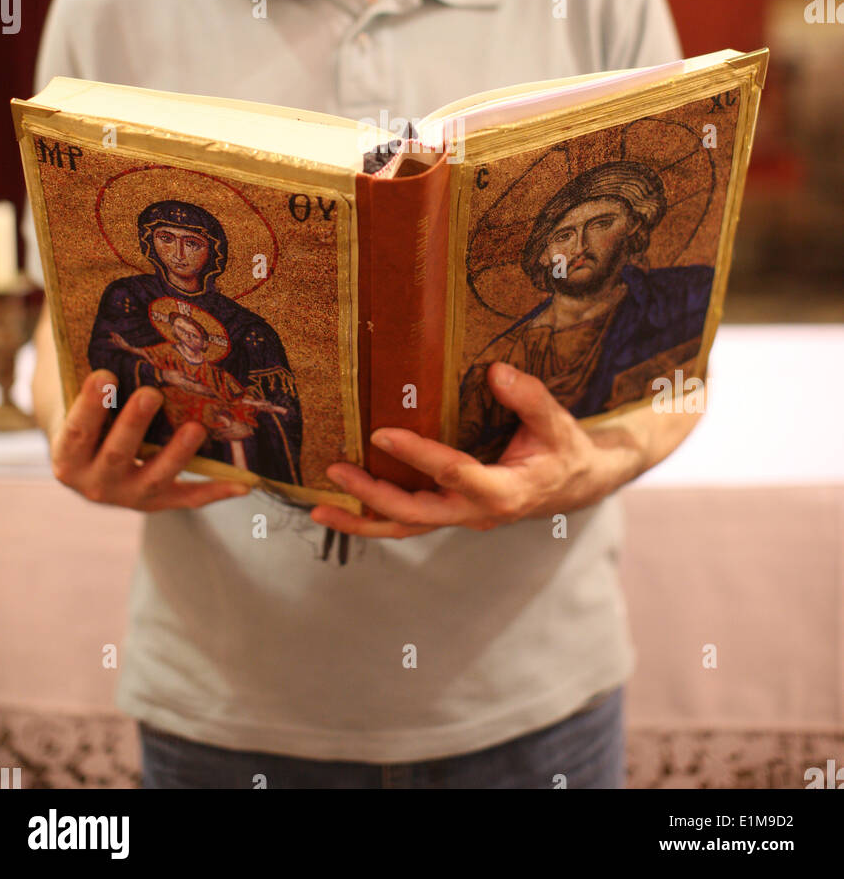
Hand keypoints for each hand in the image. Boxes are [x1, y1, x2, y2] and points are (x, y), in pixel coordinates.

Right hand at [50, 369, 249, 510]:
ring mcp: (128, 496)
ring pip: (155, 479)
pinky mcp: (158, 502)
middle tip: (151, 394)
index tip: (104, 373)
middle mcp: (95, 483)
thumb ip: (93, 378)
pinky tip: (243, 484)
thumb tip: (104, 318)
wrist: (89, 463)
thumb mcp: (79, 402)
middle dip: (133, 424)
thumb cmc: (90, 417)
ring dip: (176, 455)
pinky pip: (187, 498)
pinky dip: (214, 492)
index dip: (89, 405)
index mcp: (68, 457)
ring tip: (196, 428)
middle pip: (116, 455)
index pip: (77, 431)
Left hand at [310, 362, 623, 539]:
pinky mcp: (454, 513)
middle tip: (336, 471)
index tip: (382, 432)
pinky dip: (376, 518)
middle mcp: (479, 513)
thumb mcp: (557, 422)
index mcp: (505, 491)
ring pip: (408, 526)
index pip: (454, 474)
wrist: (578, 482)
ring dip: (364, 520)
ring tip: (320, 508)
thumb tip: (497, 371)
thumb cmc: (565, 449)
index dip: (417, 455)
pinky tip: (343, 508)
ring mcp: (463, 517)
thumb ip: (528, 397)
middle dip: (373, 495)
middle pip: (417, 513)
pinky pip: (410, 521)